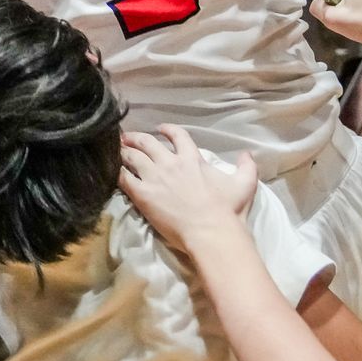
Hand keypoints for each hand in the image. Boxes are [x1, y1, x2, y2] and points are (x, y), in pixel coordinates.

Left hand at [118, 126, 255, 251]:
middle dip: (136, 138)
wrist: (211, 231)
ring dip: (123, 151)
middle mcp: (170, 163)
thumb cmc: (227, 210)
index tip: (160, 129)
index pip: (178, 136)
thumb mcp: (244, 184)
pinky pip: (124, 178)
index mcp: (192, 159)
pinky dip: (117, 173)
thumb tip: (248, 154)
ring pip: (132, 157)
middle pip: (147, 143)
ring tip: (116, 150)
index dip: (167, 130)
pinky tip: (113, 172)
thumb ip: (246, 166)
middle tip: (127, 137)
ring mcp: (154, 177)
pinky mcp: (143, 194)